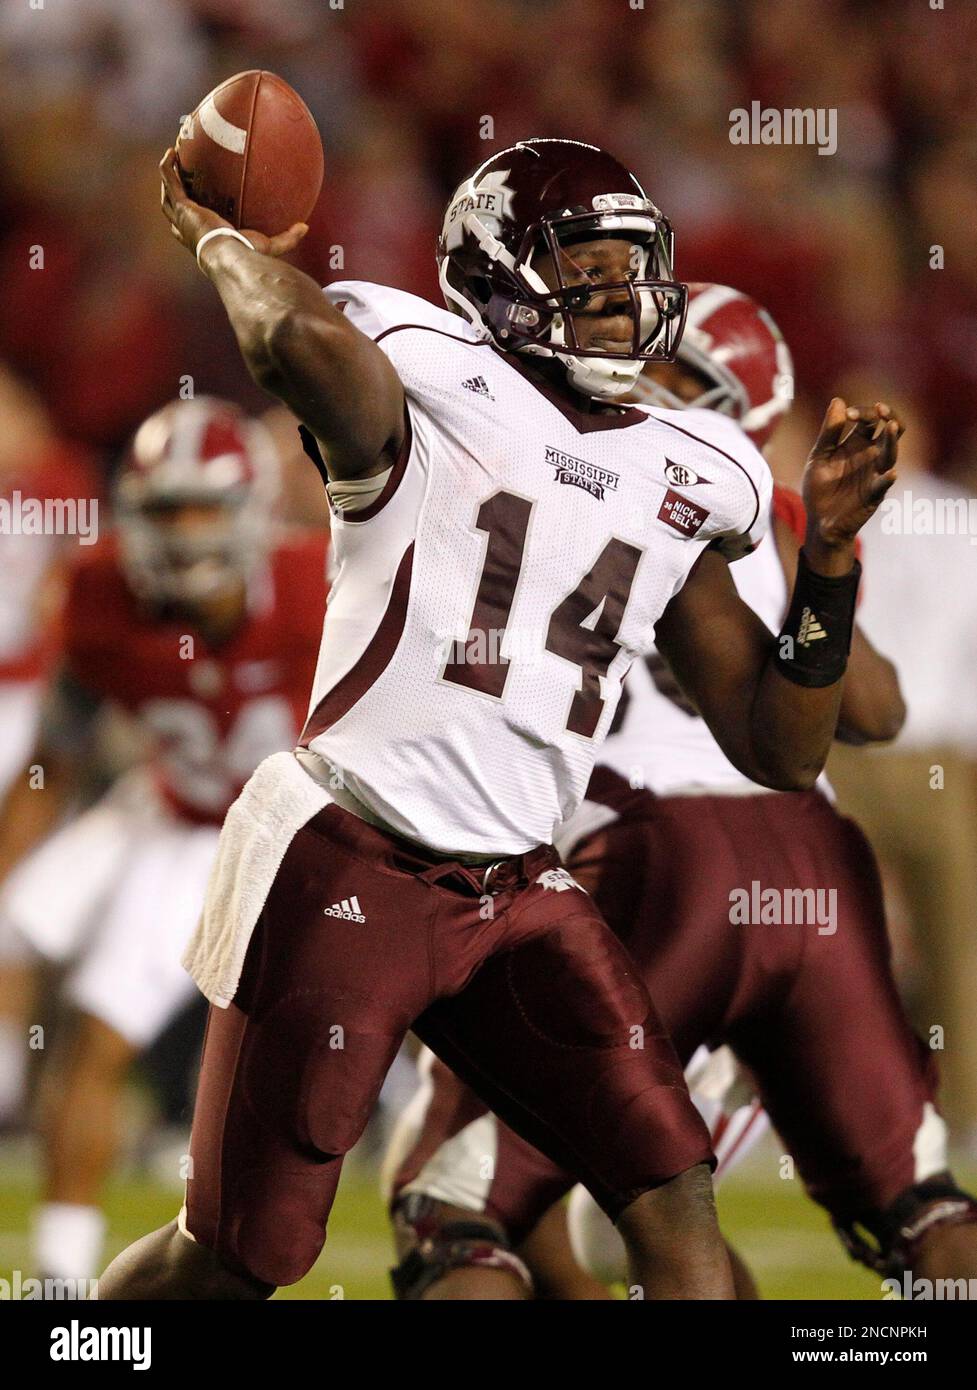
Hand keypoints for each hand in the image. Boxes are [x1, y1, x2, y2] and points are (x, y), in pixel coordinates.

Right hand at [158, 147, 307, 260]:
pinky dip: (168, 166)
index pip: (191, 232)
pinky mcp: (182, 205)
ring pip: (168, 194)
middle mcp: (189, 230)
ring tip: (172, 158)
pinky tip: (172, 151)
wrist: (230, 254)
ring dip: (168, 176)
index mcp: (203, 240)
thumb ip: (287, 237)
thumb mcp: (270, 245)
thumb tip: (305, 227)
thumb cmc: (247, 255)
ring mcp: (183, 217)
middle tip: (179, 178)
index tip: (193, 207)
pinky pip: (170, 179)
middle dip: (174, 194)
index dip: (188, 220)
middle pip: (174, 211)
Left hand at [802, 398, 900, 571]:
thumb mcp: (819, 456)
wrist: (818, 521)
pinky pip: (884, 485)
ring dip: (892, 440)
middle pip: (890, 429)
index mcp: (858, 443)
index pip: (870, 419)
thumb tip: (839, 400)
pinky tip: (891, 473)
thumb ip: (829, 432)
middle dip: (888, 416)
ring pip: (891, 453)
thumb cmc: (820, 487)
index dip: (863, 412)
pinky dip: (887, 479)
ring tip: (890, 427)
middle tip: (880, 409)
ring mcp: (874, 474)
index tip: (848, 414)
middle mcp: (871, 455)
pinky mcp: (873, 494)